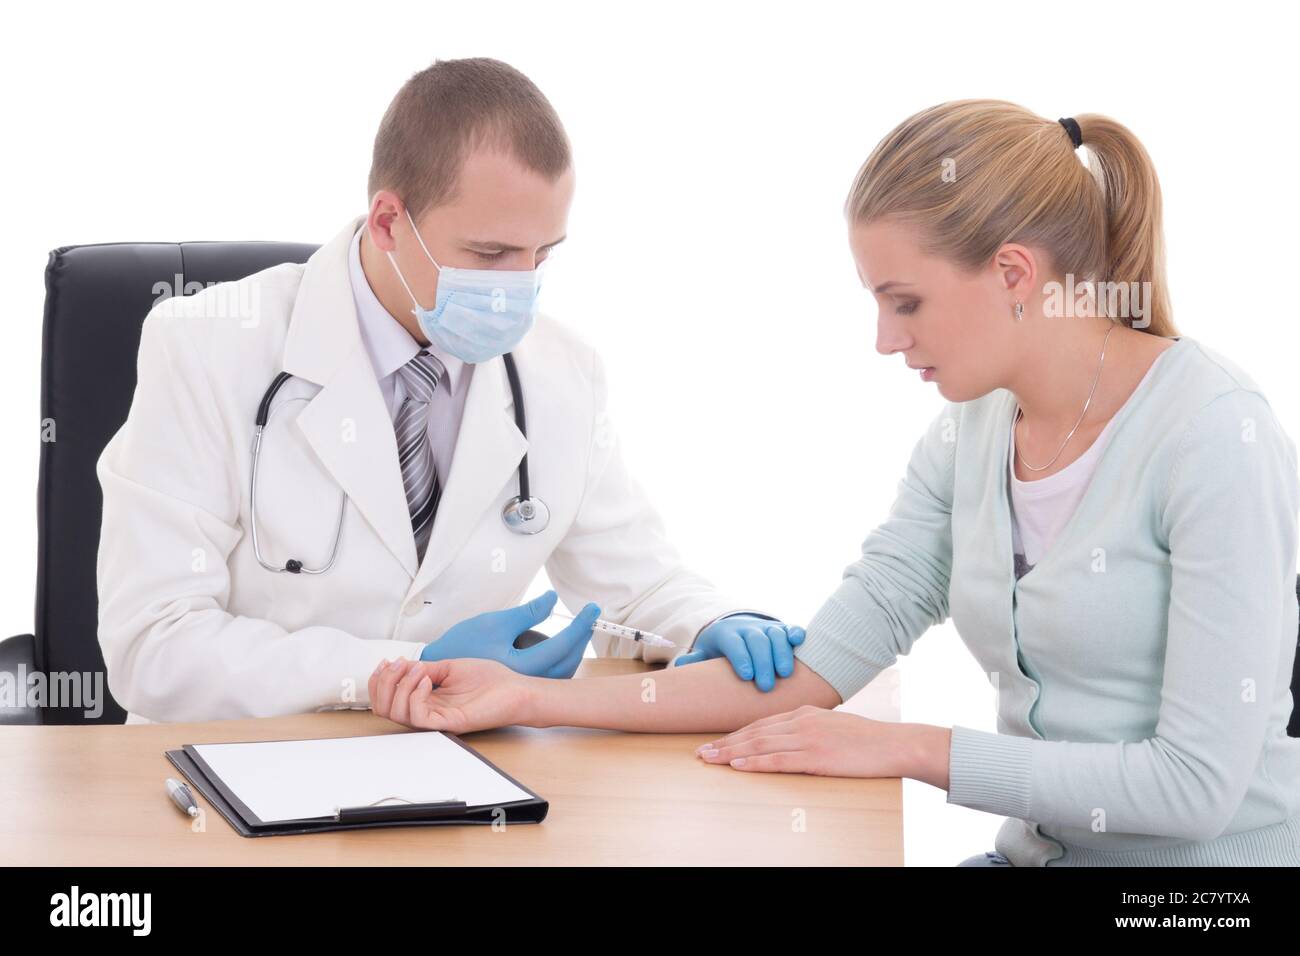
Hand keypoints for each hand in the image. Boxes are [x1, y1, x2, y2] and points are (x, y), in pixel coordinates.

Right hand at [368, 657, 535, 732]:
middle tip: (399, 664)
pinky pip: (418, 717)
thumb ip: (425, 669)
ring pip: (397, 714)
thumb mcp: (450, 667)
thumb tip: (402, 666)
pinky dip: (415, 695)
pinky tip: (428, 681)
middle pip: (384, 709)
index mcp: (426, 700)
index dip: (379, 681)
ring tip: (418, 670)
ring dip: (400, 686)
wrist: (515, 689)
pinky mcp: (449, 723)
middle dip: (384, 683)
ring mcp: (437, 719)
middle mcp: (427, 712)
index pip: (387, 699)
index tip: (388, 661)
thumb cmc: (489, 679)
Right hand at [420, 590, 599, 678]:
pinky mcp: (521, 685)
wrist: (442, 665)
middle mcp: (527, 681)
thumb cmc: (463, 645)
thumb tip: (552, 599)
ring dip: (574, 651)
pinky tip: (560, 645)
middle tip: (590, 618)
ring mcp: (525, 685)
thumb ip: (529, 612)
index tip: (591, 609)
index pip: (562, 645)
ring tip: (579, 631)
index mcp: (522, 667)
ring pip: (562, 672)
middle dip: (582, 638)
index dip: (581, 624)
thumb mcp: (496, 621)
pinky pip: (551, 675)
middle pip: (568, 662)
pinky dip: (561, 660)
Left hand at [673, 615, 805, 691]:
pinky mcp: (781, 629)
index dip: (741, 658)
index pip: (734, 643)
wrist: (735, 629)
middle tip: (766, 686)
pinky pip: (789, 628)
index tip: (746, 676)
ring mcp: (765, 628)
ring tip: (784, 673)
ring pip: (775, 635)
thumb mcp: (706, 653)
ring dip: (781, 652)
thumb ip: (695, 660)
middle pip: (756, 641)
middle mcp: (747, 628)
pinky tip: (800, 642)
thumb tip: (680, 664)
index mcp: (727, 634)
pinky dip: (795, 633)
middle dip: (762, 662)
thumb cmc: (720, 650)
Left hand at [694, 705, 927, 778]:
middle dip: (724, 743)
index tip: (715, 742)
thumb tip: (789, 739)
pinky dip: (754, 763)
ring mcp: (807, 738)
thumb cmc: (865, 739)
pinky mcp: (816, 756)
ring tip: (708, 759)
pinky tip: (737, 766)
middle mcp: (801, 722)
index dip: (735, 734)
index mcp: (804, 713)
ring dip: (730, 753)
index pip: (761, 723)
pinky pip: (777, 760)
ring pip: (759, 745)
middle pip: (753, 733)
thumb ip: (809, 728)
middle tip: (700, 752)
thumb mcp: (832, 725)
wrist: (893, 744)